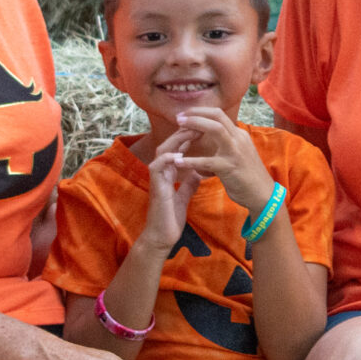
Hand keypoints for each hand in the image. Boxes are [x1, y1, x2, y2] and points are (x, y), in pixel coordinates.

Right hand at [136, 127, 200, 252]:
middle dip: (185, 132)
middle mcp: (161, 171)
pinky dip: (168, 159)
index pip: (178, 147)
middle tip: (200, 122)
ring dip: (177, 140)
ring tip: (191, 131)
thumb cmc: (171, 218)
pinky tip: (179, 154)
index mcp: (168, 172)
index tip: (205, 128)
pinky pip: (158, 167)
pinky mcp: (155, 186)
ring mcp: (157, 177)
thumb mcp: (184, 196)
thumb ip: (189, 183)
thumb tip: (198, 173)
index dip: (190, 136)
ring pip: (163, 150)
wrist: (162, 236)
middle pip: (170, 143)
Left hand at [168, 106, 274, 212]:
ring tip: (178, 127)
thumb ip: (227, 142)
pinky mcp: (229, 167)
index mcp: (239, 135)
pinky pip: (207, 161)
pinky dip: (191, 161)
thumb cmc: (248, 176)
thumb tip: (210, 135)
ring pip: (215, 129)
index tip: (186, 114)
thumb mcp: (239, 153)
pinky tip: (177, 162)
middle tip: (178, 117)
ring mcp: (235, 152)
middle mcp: (238, 139)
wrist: (263, 194)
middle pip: (217, 116)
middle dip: (196, 113)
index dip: (201, 111)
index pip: (219, 114)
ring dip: (195, 124)